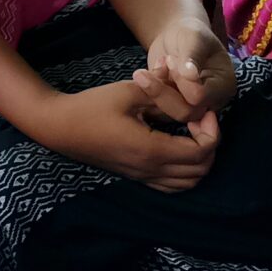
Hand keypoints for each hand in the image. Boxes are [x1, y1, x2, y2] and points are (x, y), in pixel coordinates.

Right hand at [33, 78, 219, 192]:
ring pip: (189, 182)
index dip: (211, 130)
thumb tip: (187, 85)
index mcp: (152, 150)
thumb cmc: (92, 107)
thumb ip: (163, 92)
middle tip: (199, 119)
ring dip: (200, 160)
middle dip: (210, 144)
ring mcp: (143, 176)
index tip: (203, 110)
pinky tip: (177, 147)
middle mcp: (151, 170)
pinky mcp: (136, 176)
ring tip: (191, 133)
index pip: (202, 151)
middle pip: (201, 169)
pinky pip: (173, 185)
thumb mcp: (129, 92)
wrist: (61, 128)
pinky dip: (185, 171)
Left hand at [146, 18, 238, 118]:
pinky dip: (145, 96)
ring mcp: (190, 106)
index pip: (200, 97)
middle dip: (161, 92)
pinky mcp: (171, 107)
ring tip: (141, 73)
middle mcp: (210, 102)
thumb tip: (190, 75)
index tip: (170, 59)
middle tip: (143, 72)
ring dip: (150, 94)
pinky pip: (155, 111)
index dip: (181, 81)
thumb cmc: (191, 33)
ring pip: (167, 115)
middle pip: (185, 112)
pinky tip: (142, 78)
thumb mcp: (194, 37)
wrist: (177, 37)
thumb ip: (193, 55)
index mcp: (223, 86)